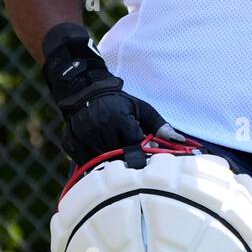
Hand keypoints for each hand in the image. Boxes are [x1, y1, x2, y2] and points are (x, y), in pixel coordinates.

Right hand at [41, 23, 182, 164]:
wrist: (86, 90)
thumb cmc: (119, 102)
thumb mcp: (142, 109)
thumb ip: (161, 126)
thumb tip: (181, 141)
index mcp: (119, 119)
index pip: (135, 146)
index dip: (141, 151)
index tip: (145, 151)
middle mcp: (99, 128)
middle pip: (118, 155)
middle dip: (127, 157)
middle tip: (132, 156)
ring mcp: (83, 135)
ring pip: (101, 160)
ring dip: (110, 161)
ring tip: (116, 151)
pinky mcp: (70, 141)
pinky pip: (84, 161)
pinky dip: (93, 162)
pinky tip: (100, 155)